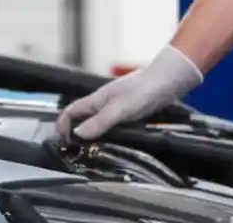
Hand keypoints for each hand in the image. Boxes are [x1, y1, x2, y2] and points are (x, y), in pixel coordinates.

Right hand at [55, 45, 203, 141]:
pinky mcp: (128, 111)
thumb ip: (99, 122)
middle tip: (76, 152)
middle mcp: (103, 103)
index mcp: (96, 100)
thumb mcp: (120, 109)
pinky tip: (113, 143)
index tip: (65, 144)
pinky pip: (111, 124)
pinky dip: (107, 134)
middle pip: (80, 118)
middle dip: (74, 134)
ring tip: (91, 151)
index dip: (62, 127)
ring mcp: (116, 106)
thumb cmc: (146, 89)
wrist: (170, 78)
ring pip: (95, 122)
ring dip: (90, 135)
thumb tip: (78, 134)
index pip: (69, 112)